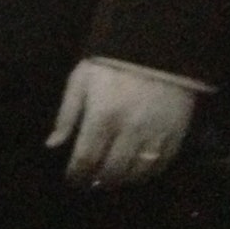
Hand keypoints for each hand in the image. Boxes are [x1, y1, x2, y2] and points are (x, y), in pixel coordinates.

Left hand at [46, 59, 194, 188]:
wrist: (155, 46)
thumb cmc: (111, 62)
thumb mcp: (81, 79)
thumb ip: (67, 114)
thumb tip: (53, 144)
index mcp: (102, 116)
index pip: (86, 158)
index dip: (77, 174)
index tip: (72, 181)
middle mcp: (129, 131)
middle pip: (112, 171)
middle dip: (98, 180)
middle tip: (91, 183)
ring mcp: (155, 135)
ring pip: (137, 173)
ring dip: (122, 181)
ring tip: (111, 180)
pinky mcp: (176, 134)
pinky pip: (161, 165)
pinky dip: (147, 174)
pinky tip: (137, 173)